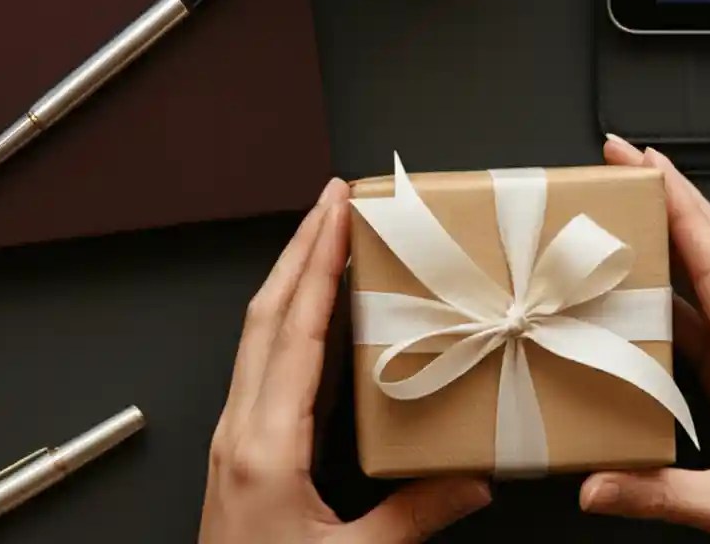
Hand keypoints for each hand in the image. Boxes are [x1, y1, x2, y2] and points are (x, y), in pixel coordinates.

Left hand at [199, 179, 491, 543]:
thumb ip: (416, 517)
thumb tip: (474, 481)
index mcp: (265, 445)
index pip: (293, 329)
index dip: (317, 262)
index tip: (337, 210)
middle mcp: (241, 428)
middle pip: (266, 313)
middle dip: (299, 246)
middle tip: (334, 197)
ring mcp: (235, 435)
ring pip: (258, 333)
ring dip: (292, 277)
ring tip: (329, 238)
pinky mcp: (242, 449)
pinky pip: (264, 365)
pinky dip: (292, 322)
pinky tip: (322, 316)